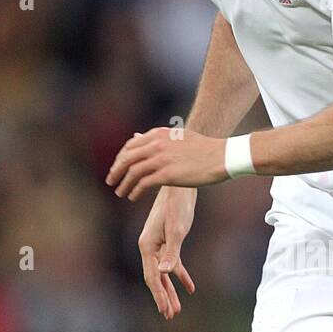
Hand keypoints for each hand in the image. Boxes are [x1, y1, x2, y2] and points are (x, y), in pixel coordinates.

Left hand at [106, 126, 226, 200]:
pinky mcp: (166, 174)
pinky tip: (132, 197)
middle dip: (116, 170)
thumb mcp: (181, 137)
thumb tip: (154, 142)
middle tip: (111, 181)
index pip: (131, 146)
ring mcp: (160, 159)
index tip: (117, 167)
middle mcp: (156, 144)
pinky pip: (142, 184)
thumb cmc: (205, 149)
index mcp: (158, 134)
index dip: (121, 158)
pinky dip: (134, 191)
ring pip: (132, 172)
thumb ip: (164, 140)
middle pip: (127, 158)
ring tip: (120, 192)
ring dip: (123, 183)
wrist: (221, 156)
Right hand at [138, 186, 196, 319]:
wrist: (180, 187)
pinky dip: (181, 276)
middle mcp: (149, 248)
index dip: (159, 295)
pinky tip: (190, 288)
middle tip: (170, 316)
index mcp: (147, 246)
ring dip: (171, 290)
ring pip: (164, 274)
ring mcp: (158, 245)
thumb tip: (165, 273)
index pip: (152, 277)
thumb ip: (171, 253)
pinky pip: (173, 264)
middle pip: (156, 278)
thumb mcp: (176, 230)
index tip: (166, 311)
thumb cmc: (178, 207)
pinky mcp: (168, 241)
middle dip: (164, 298)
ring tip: (177, 309)